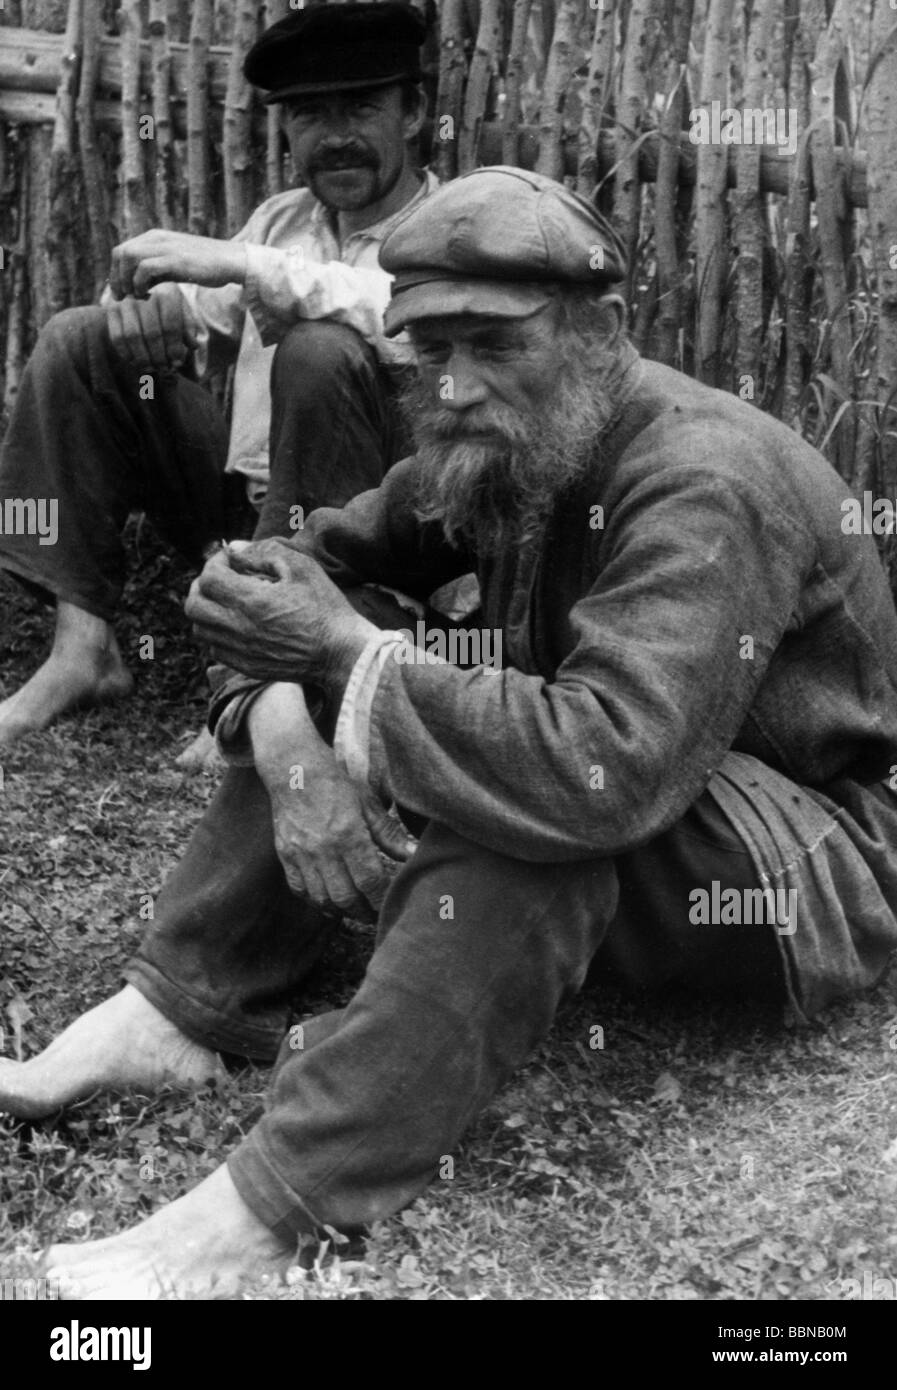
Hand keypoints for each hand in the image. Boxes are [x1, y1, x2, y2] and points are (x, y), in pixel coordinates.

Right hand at [106, 285, 200, 372]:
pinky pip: (118, 337)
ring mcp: (126, 301)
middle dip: (159, 356)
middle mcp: (145, 293)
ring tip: (152, 369)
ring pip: (133, 336)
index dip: (174, 348)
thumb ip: (188, 330)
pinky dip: (128, 354)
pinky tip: (136, 363)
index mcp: (167, 293)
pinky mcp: (111, 310)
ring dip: (143, 358)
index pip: (170, 326)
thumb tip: (193, 345)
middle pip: (152, 333)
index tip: (177, 364)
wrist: (141, 299)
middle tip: (164, 369)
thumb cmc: (168, 312)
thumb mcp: (182, 317)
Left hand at [109, 229, 247, 298]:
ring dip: (127, 280)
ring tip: (135, 297)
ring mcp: (165, 247)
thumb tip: (138, 286)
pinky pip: (145, 268)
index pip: (122, 250)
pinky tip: (148, 295)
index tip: (121, 291)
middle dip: (117, 278)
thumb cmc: (205, 267)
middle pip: (121, 253)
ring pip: (129, 258)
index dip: (115, 272)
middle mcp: (156, 238)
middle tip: (122, 298)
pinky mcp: (174, 258)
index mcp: (154, 238)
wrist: (230, 261)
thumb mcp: (175, 267)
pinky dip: (140, 283)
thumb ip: (156, 273)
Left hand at [186, 540, 376, 691]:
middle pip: (194, 605)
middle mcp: (239, 628)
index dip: (215, 562)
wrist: (341, 652)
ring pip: (199, 629)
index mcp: (252, 601)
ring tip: (227, 601)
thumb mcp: (302, 567)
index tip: (231, 560)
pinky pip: (214, 649)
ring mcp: (241, 651)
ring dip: (206, 610)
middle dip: (202, 585)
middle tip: (222, 578)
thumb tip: (234, 549)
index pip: (209, 577)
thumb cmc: (325, 607)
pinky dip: (216, 633)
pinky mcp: (246, 667)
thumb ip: (264, 551)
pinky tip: (236, 624)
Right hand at [250, 682, 416, 919]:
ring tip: (354, 909)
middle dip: (363, 912)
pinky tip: (327, 900)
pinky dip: (314, 900)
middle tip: (374, 914)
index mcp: (348, 834)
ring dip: (340, 910)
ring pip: (321, 898)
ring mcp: (301, 854)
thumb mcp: (367, 802)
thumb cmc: (334, 782)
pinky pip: (298, 889)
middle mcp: (323, 849)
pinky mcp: (285, 855)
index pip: (369, 880)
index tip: (389, 905)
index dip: (380, 899)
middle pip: (345, 897)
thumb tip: (412, 855)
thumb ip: (389, 833)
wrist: (293, 770)